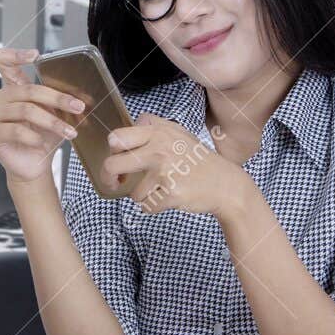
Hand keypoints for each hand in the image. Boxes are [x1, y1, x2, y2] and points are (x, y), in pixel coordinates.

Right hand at [0, 47, 86, 185]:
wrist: (35, 166)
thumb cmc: (44, 138)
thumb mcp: (55, 115)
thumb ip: (59, 102)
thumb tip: (81, 96)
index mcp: (13, 88)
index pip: (4, 62)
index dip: (16, 55)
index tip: (35, 55)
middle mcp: (1, 99)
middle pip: (28, 90)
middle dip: (57, 99)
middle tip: (78, 107)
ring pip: (25, 110)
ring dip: (52, 122)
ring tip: (69, 132)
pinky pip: (15, 130)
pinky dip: (34, 137)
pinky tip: (42, 142)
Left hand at [101, 113, 247, 215]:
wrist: (225, 184)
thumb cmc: (198, 161)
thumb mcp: (178, 133)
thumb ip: (153, 128)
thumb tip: (128, 127)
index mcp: (158, 132)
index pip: (117, 137)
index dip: (113, 151)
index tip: (118, 158)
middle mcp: (159, 148)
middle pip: (112, 164)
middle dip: (109, 177)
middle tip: (115, 182)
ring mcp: (165, 171)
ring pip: (133, 193)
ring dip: (143, 196)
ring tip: (162, 189)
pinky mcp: (171, 193)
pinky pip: (147, 206)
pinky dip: (155, 207)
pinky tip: (169, 198)